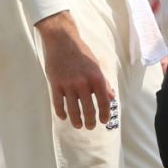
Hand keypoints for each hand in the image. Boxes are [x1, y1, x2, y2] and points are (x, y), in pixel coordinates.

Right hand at [36, 11, 114, 130]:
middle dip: (90, 121)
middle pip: (88, 109)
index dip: (105, 114)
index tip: (104, 121)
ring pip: (73, 110)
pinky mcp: (55, 84)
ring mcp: (68, 84)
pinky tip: (64, 117)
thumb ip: (103, 82)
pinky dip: (61, 113)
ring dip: (77, 121)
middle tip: (90, 126)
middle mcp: (83, 83)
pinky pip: (58, 104)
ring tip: (78, 125)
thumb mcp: (96, 65)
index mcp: (96, 77)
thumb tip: (111, 97)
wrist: (62, 40)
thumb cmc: (81, 52)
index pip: (104, 101)